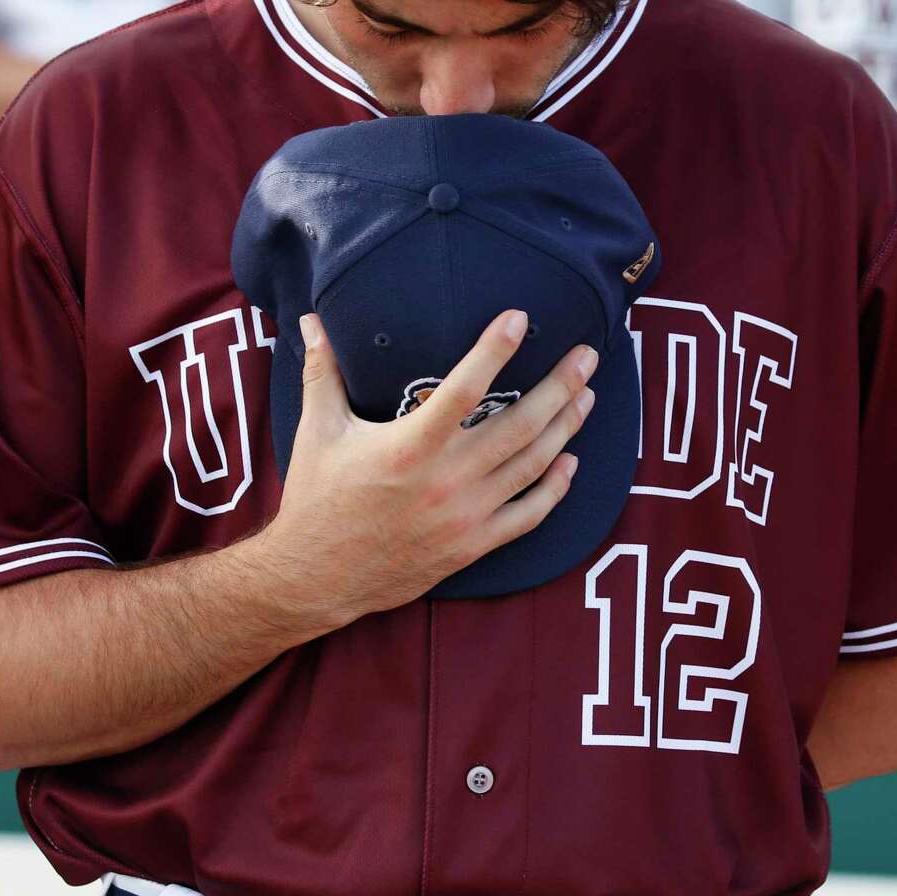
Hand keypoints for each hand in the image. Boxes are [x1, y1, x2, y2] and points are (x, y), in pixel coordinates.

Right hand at [263, 309, 597, 628]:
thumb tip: (309, 319)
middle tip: (587, 355)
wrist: (316, 577)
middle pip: (520, 425)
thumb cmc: (317, 498)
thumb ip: (322, 371)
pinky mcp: (473, 545)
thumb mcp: (317, 430)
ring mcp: (464, 516)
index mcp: (408, 447)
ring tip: (586, 395)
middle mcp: (444, 481)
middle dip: (560, 386)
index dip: (494, 350)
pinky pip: (529, 515)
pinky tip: (569, 461)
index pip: (464, 388)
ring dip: (566, 427)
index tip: (520, 318)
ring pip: (532, 466)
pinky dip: (555, 488)